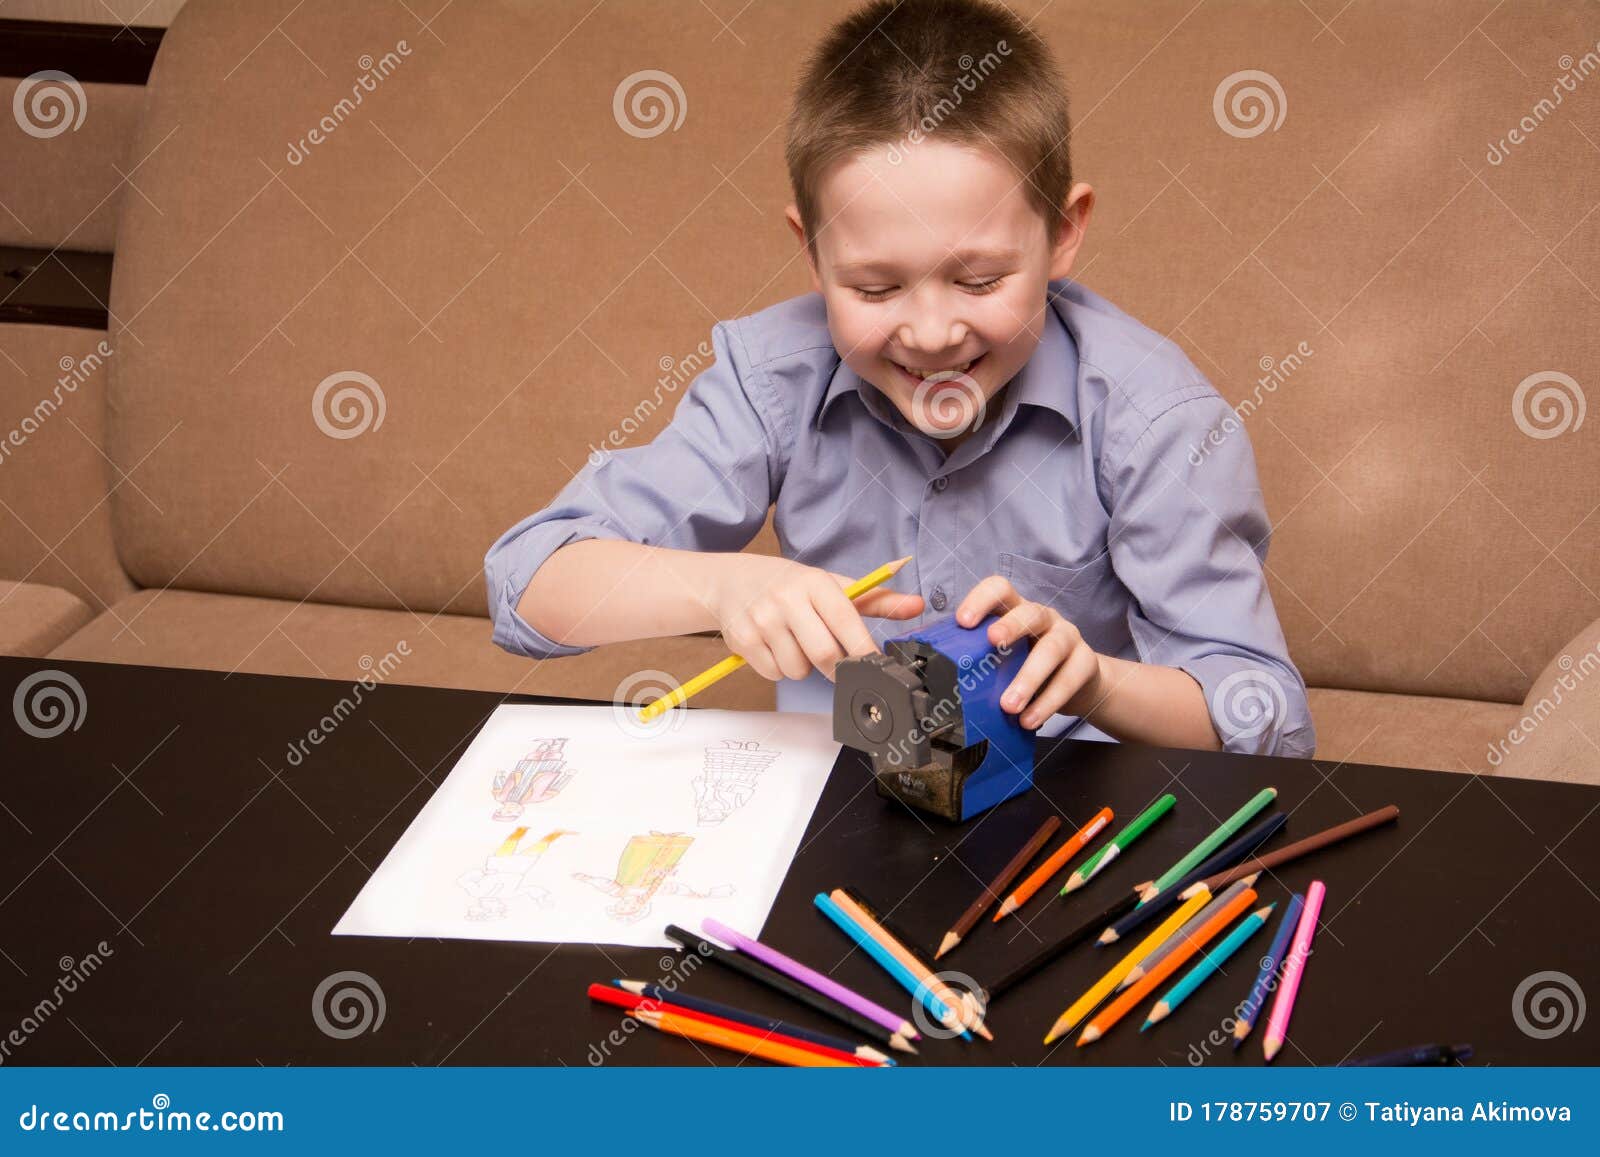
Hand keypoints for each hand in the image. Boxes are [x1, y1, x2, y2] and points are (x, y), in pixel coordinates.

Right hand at [707, 555, 924, 681]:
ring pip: (798, 669)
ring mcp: (762, 620)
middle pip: (824, 655)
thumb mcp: (830, 585)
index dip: (863, 650)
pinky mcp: (743, 639)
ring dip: (803, 667)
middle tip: (834, 663)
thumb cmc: (789, 585)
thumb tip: (917, 606)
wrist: (730, 581)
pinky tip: (774, 646)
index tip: (874, 666)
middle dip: (835, 668)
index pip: (846, 620)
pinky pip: (774, 673)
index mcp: (814, 582)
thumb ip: (875, 599)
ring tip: (794, 644)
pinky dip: (779, 668)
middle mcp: (787, 599)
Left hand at [955, 576, 1102, 728]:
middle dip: (1010, 626)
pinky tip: (1029, 719)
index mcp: (1016, 609)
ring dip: (1029, 678)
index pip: (1000, 589)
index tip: (962, 621)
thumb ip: (979, 656)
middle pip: (1030, 613)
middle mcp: (1044, 617)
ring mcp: (1068, 637)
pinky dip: (1048, 703)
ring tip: (1008, 706)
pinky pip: (1069, 680)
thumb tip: (937, 675)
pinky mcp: (1086, 662)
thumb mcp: (1003, 656)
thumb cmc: (1028, 665)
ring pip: (1052, 649)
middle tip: (991, 642)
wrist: (1079, 683)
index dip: (981, 599)